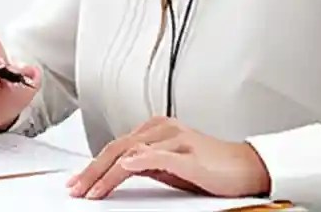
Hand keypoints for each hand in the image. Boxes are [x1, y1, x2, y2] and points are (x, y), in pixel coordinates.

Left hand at [65, 116, 270, 199]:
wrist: (245, 167)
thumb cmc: (210, 167)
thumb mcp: (170, 166)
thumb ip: (146, 163)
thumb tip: (119, 170)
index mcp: (156, 129)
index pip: (116, 147)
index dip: (93, 165)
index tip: (77, 183)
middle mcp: (163, 130)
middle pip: (117, 148)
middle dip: (92, 171)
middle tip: (75, 189)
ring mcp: (176, 140)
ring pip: (131, 153)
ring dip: (106, 173)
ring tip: (91, 190)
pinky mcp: (189, 155)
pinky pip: (158, 156)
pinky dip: (138, 161)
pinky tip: (124, 168)